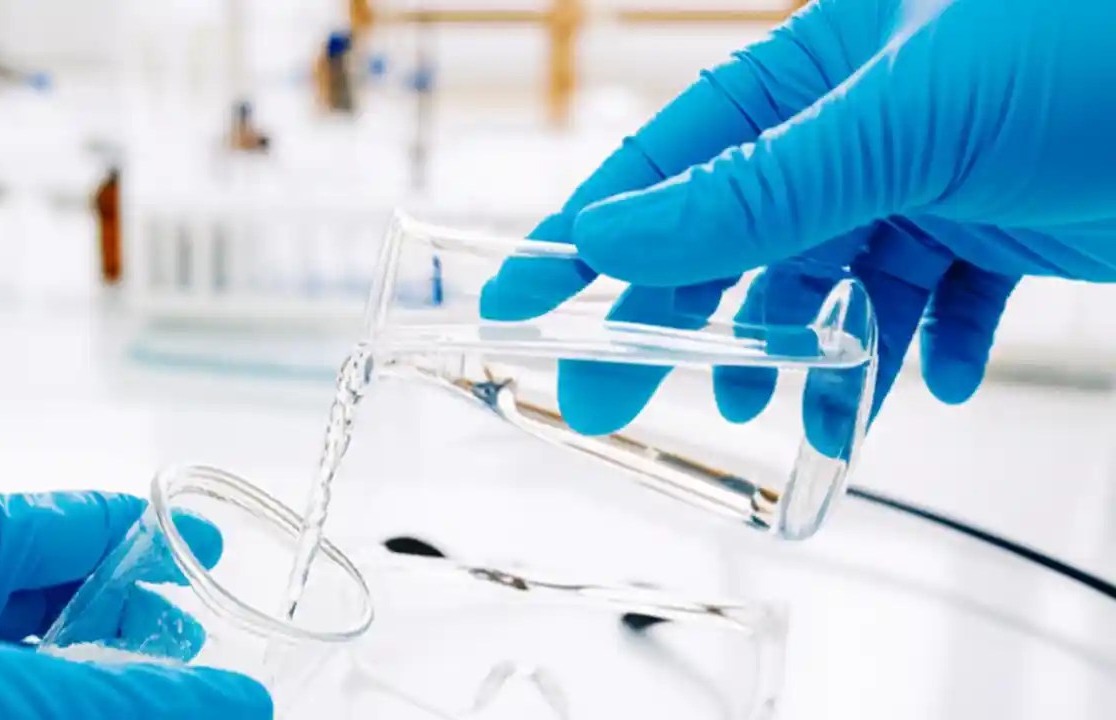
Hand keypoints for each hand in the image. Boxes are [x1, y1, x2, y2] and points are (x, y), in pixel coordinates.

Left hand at [0, 492, 272, 718]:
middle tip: (195, 655)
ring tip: (166, 702)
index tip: (213, 551)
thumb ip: (122, 700)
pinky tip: (107, 719)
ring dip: (104, 686)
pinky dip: (62, 708)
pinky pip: (12, 706)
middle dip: (133, 627)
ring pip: (38, 668)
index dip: (146, 533)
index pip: (58, 521)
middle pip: (57, 600)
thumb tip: (241, 703)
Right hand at [483, 0, 1115, 435]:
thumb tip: (622, 233)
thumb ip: (756, 187)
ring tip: (792, 406)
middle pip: (734, 236)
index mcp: (817, 66)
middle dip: (677, 321)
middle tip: (614, 399)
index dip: (588, 232)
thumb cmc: (1099, 47)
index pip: (670, 160)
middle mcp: (862, 123)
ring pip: (831, 285)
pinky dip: (921, 350)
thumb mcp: (901, 121)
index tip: (521, 297)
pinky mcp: (1000, 230)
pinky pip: (935, 304)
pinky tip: (928, 378)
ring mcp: (930, 177)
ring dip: (806, 351)